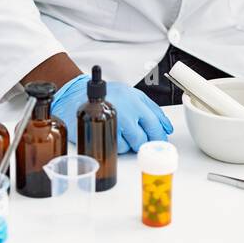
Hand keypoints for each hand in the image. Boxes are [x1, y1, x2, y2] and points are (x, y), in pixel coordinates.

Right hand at [51, 74, 173, 154]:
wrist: (76, 94)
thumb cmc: (106, 95)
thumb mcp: (132, 94)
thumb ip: (152, 109)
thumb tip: (167, 127)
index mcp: (135, 100)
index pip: (154, 124)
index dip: (159, 137)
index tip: (160, 142)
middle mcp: (126, 110)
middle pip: (143, 138)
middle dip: (142, 143)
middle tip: (136, 139)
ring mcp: (113, 121)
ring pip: (130, 145)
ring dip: (128, 145)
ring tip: (120, 132)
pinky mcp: (101, 131)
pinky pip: (116, 148)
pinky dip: (115, 146)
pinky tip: (110, 135)